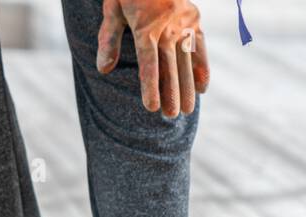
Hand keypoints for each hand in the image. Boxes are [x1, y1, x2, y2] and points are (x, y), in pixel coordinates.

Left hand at [97, 0, 209, 117]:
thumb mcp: (112, 9)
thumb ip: (108, 39)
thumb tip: (103, 70)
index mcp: (146, 27)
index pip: (149, 64)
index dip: (151, 87)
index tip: (152, 108)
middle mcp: (168, 27)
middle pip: (170, 66)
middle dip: (172, 92)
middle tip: (172, 116)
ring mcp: (183, 23)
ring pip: (186, 60)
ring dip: (188, 86)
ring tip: (187, 110)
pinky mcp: (194, 18)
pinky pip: (200, 46)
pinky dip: (202, 66)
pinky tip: (203, 87)